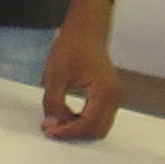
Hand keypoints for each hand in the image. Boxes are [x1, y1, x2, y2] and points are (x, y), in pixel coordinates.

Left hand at [40, 21, 123, 140]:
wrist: (86, 31)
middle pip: (98, 130)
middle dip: (74, 133)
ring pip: (99, 126)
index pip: (89, 124)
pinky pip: (99, 117)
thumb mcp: (55, 75)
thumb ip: (53, 102)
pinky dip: (83, 121)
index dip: (68, 131)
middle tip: (51, 127)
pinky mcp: (110, 96)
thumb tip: (51, 125)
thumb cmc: (71, 48)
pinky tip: (65, 114)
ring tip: (56, 119)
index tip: (49, 130)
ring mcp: (115, 97)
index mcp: (105, 92)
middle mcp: (115, 98)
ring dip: (78, 128)